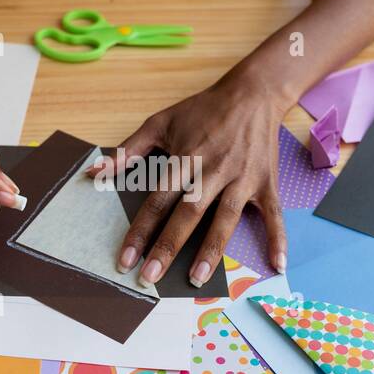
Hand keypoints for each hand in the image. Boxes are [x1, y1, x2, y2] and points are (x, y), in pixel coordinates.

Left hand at [96, 72, 289, 287]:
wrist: (253, 93)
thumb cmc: (203, 110)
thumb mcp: (160, 122)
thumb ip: (127, 150)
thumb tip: (95, 172)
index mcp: (186, 158)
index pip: (158, 200)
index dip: (140, 230)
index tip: (125, 259)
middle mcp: (214, 171)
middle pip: (188, 214)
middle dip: (168, 246)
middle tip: (150, 277)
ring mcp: (242, 179)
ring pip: (225, 219)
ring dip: (212, 251)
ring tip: (196, 279)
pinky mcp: (267, 183)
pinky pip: (274, 215)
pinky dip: (278, 239)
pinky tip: (276, 264)